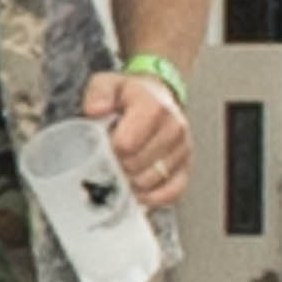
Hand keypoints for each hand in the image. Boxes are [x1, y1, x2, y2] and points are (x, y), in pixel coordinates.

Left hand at [85, 66, 192, 207]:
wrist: (157, 96)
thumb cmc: (128, 94)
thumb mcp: (108, 83)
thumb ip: (98, 93)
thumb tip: (94, 110)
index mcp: (154, 108)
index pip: (126, 144)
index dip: (108, 150)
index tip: (103, 146)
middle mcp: (174, 128)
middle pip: (136, 165)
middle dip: (116, 167)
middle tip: (108, 160)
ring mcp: (183, 149)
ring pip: (151, 181)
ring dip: (131, 183)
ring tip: (120, 171)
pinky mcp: (186, 166)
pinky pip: (173, 192)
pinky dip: (153, 197)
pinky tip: (138, 192)